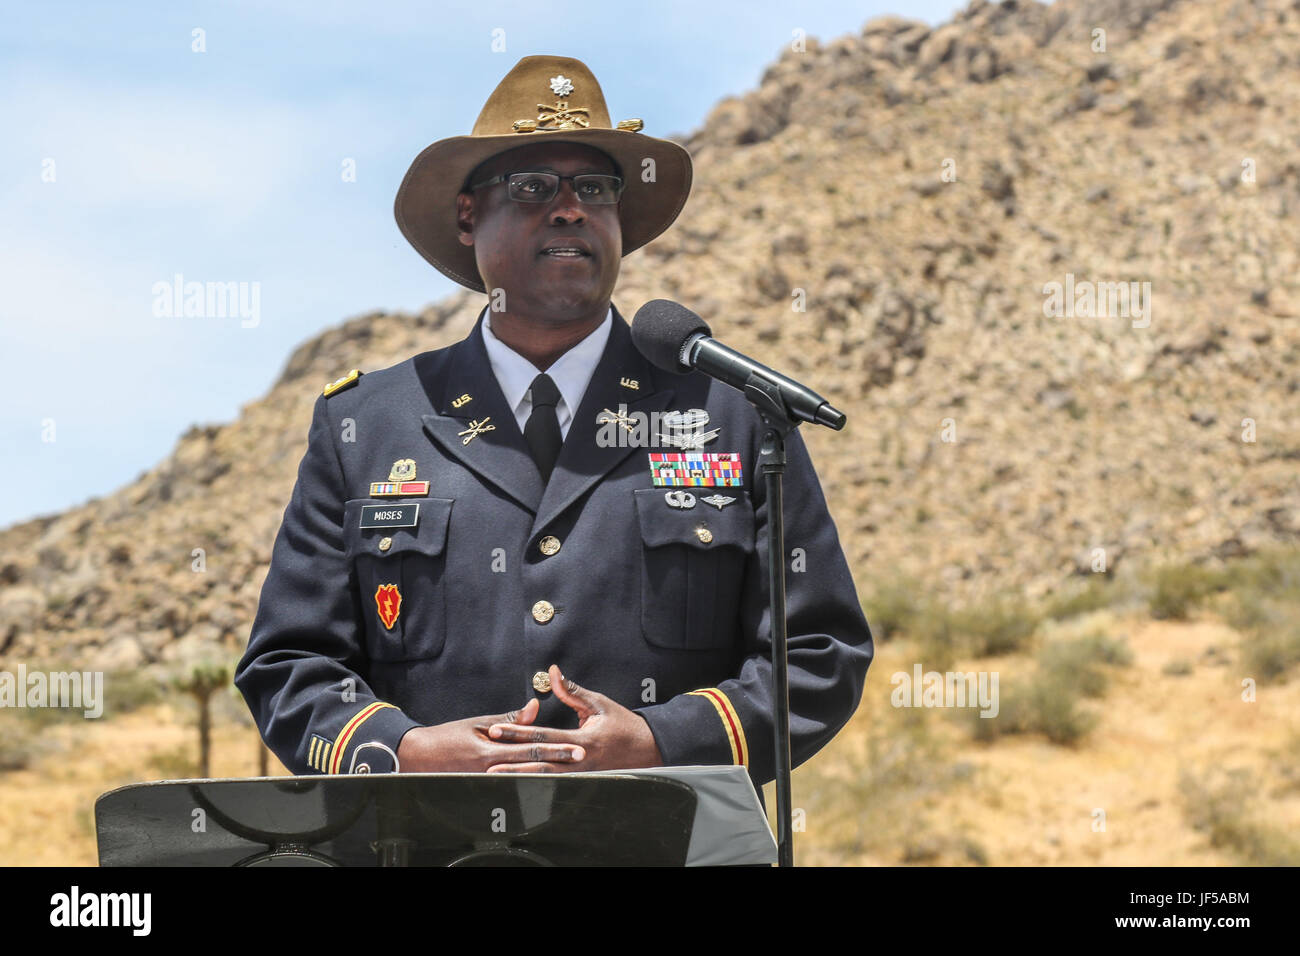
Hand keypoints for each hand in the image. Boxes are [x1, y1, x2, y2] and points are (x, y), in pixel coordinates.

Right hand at [396, 697, 586, 771]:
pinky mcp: (482, 788)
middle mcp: (491, 768)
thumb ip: (509, 719)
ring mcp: (487, 781)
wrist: (418, 757)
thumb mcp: (479, 723)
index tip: (577, 747)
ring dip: (548, 775)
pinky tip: (543, 784)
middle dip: (559, 762)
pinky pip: (509, 786)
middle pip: (532, 765)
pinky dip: (527, 784)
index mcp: (491, 750)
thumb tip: (534, 707)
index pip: (531, 749)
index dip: (556, 748)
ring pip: (524, 779)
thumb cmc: (448, 737)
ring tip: (571, 772)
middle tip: (582, 758)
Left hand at [484, 665, 663, 772]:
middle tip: (487, 760)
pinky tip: (519, 786)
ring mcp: (582, 775)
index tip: (496, 730)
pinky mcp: (583, 782)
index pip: (543, 735)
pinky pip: (555, 785)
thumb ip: (572, 691)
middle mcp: (580, 760)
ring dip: (520, 777)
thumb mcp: (598, 703)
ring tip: (496, 777)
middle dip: (511, 760)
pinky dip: (536, 785)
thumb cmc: (623, 724)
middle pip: (540, 762)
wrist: (647, 748)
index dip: (518, 733)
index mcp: (583, 739)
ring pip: (545, 778)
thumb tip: (553, 673)